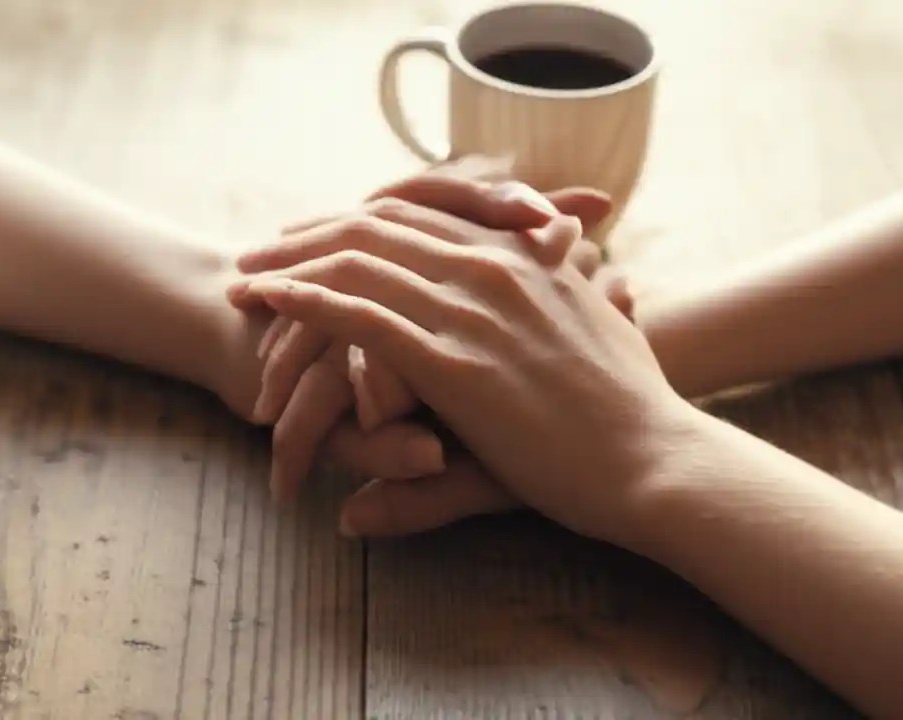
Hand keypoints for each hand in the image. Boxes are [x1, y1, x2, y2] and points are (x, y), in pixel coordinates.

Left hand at [229, 214, 693, 544]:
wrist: (657, 461)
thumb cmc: (635, 413)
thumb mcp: (610, 336)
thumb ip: (597, 300)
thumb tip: (623, 279)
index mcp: (526, 257)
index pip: (424, 216)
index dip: (361, 220)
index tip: (317, 234)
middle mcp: (493, 267)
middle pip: (378, 226)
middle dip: (309, 234)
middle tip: (260, 248)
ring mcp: (471, 309)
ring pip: (357, 262)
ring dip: (290, 264)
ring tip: (244, 276)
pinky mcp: (453, 361)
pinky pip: (359, 314)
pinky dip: (304, 300)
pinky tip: (268, 300)